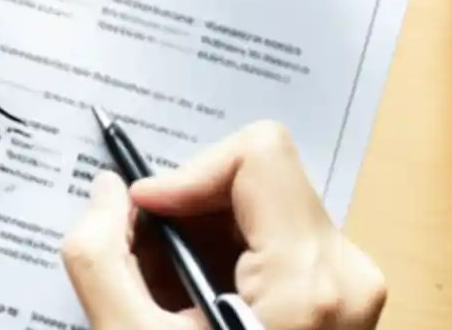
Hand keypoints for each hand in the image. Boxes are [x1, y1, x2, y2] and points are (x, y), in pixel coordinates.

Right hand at [62, 121, 385, 329]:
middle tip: (147, 256)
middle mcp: (347, 273)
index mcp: (310, 279)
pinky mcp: (343, 296)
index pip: (260, 152)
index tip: (147, 211)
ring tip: (169, 288)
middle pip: (258, 177)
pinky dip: (227, 253)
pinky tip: (198, 299)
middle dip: (189, 208)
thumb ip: (100, 254)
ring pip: (265, 204)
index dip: (188, 172)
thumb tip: (109, 195)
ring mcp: (351, 285)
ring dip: (204, 232)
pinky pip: (278, 236)